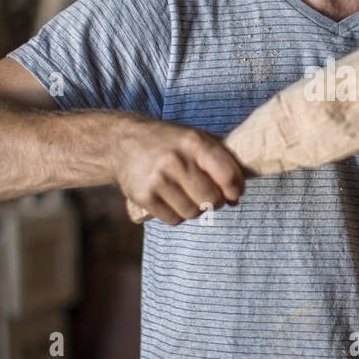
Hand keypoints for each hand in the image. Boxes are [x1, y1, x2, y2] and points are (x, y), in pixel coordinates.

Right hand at [112, 117, 244, 224]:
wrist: (123, 141)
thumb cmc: (169, 142)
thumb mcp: (196, 138)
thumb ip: (220, 160)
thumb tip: (236, 197)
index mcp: (195, 142)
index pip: (227, 176)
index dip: (236, 190)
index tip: (234, 193)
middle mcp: (176, 160)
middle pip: (212, 200)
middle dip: (216, 202)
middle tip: (210, 196)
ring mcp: (158, 179)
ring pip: (193, 213)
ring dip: (196, 209)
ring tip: (188, 195)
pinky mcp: (144, 196)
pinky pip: (174, 220)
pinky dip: (178, 215)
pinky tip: (173, 200)